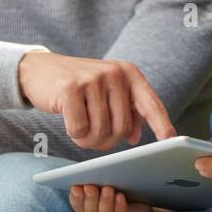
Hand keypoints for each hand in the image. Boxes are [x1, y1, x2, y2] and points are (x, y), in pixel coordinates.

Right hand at [18, 51, 174, 149]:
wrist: (40, 69)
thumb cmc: (78, 86)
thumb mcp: (107, 92)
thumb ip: (125, 110)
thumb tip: (135, 137)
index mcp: (129, 73)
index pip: (151, 103)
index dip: (162, 124)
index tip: (171, 141)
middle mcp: (115, 74)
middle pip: (121, 128)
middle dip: (107, 142)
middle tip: (94, 139)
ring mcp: (93, 79)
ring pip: (100, 132)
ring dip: (88, 140)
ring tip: (80, 128)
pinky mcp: (70, 89)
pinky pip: (79, 130)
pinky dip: (74, 134)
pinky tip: (68, 121)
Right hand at [68, 183, 155, 211]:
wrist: (139, 200)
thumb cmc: (114, 189)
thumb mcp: (100, 184)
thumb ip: (92, 180)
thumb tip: (87, 170)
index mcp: (86, 209)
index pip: (78, 205)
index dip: (76, 198)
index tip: (75, 187)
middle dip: (90, 198)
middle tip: (90, 186)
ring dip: (105, 202)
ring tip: (107, 189)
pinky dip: (120, 206)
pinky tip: (120, 196)